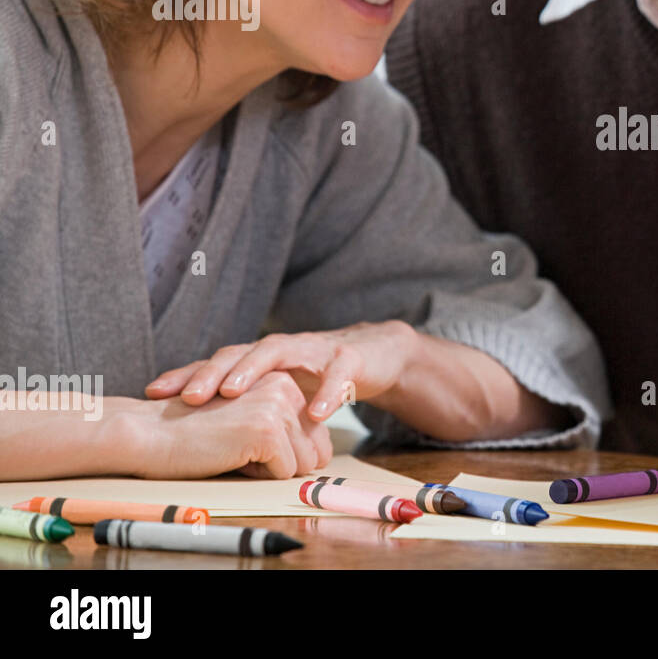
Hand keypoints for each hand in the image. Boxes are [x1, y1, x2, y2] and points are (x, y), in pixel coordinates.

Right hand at [138, 372, 332, 478]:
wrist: (150, 433)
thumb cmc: (195, 433)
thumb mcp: (247, 419)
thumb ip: (285, 428)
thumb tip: (318, 457)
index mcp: (280, 381)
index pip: (315, 434)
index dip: (284, 454)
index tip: (248, 441)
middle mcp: (285, 387)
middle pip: (315, 450)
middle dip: (282, 462)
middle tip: (239, 446)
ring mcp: (278, 407)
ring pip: (303, 464)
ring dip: (268, 469)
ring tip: (232, 447)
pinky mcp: (268, 430)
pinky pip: (284, 473)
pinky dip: (257, 475)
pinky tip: (229, 454)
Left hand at [145, 320, 415, 421]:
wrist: (373, 354)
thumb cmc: (316, 377)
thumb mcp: (279, 391)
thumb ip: (247, 408)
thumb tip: (197, 438)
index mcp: (260, 359)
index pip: (217, 363)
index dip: (186, 375)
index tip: (154, 392)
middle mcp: (281, 349)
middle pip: (239, 353)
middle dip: (211, 373)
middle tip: (188, 396)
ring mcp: (314, 351)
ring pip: (277, 353)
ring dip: (252, 371)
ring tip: (232, 393)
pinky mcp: (347, 361)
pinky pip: (336, 376)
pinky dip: (327, 394)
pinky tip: (316, 413)